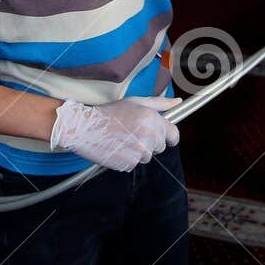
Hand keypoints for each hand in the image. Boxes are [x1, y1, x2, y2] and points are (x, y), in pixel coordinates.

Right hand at [49, 95, 180, 170]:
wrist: (86, 127)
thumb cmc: (111, 113)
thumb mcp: (136, 102)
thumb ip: (159, 103)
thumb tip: (178, 102)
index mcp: (152, 119)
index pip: (174, 135)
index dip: (169, 136)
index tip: (164, 137)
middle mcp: (149, 135)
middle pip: (160, 147)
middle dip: (151, 142)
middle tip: (133, 132)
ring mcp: (139, 150)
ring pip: (147, 156)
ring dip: (138, 151)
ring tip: (123, 139)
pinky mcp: (129, 162)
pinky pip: (135, 163)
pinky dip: (128, 158)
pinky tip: (117, 147)